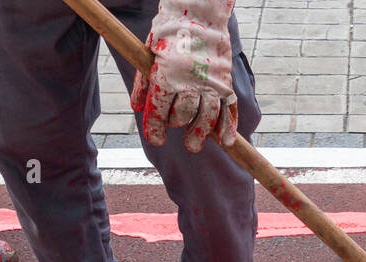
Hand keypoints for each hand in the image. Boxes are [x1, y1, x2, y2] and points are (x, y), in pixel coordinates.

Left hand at [130, 0, 237, 152]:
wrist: (199, 14)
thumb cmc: (170, 33)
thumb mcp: (149, 53)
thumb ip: (144, 82)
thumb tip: (137, 107)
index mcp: (166, 75)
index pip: (159, 111)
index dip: (155, 130)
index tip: (156, 139)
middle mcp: (189, 82)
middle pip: (183, 116)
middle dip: (177, 125)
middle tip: (177, 131)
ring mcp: (210, 83)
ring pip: (206, 117)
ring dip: (200, 133)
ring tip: (193, 144)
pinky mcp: (225, 82)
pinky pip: (228, 109)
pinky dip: (228, 127)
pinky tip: (226, 141)